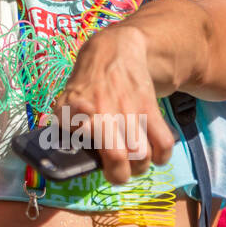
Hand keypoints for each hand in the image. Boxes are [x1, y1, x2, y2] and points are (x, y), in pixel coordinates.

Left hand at [53, 25, 174, 184]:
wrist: (114, 52)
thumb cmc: (87, 87)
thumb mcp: (65, 102)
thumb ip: (64, 128)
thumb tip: (61, 158)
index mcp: (73, 110)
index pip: (75, 132)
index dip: (83, 144)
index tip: (90, 151)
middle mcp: (100, 110)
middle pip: (118, 159)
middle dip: (120, 174)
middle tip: (118, 170)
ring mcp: (127, 109)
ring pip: (142, 156)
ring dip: (140, 166)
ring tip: (134, 161)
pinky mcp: (150, 107)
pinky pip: (164, 144)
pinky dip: (162, 157)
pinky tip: (154, 153)